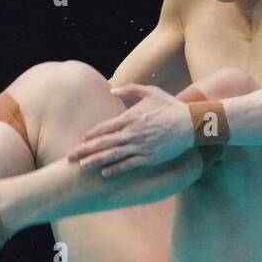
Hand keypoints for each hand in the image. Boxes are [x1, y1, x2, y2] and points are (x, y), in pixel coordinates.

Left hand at [66, 84, 193, 173]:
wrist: (192, 123)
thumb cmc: (171, 106)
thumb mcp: (151, 92)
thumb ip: (130, 89)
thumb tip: (112, 88)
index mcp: (131, 118)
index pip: (105, 127)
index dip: (91, 134)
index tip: (81, 140)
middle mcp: (132, 133)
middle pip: (104, 142)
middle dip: (85, 150)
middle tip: (69, 157)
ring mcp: (140, 146)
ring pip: (113, 155)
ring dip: (96, 161)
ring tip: (82, 166)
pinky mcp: (149, 157)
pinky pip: (129, 165)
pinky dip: (116, 169)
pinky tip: (105, 173)